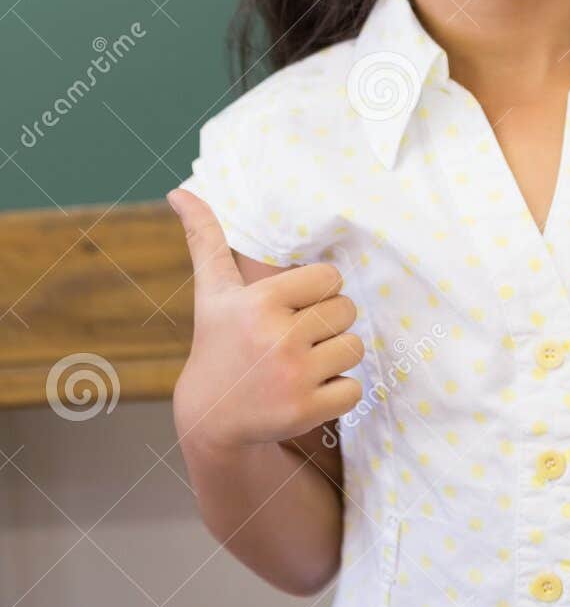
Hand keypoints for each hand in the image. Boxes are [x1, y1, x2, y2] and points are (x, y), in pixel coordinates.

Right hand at [168, 187, 363, 451]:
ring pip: (354, 348)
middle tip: (296, 338)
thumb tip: (178, 190)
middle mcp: (278, 337)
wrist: (211, 416)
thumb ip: (205, 238)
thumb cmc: (218, 342)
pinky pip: (354, 389)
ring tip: (300, 364)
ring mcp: (293, 377)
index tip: (292, 307)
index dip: (317, 291)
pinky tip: (305, 391)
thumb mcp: (212, 291)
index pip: (330, 277)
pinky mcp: (306, 411)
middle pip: (346, 311)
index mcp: (261, 301)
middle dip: (327, 323)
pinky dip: (337, 393)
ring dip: (335, 357)